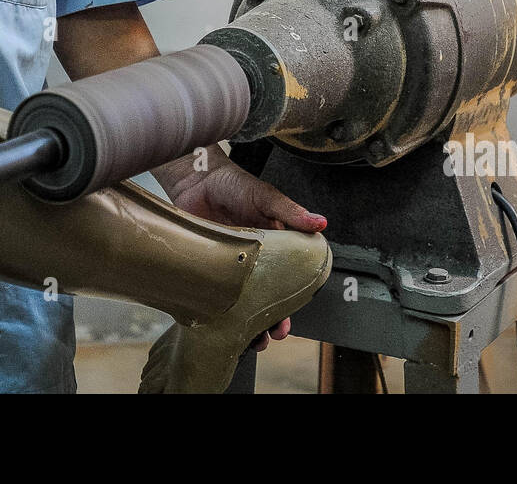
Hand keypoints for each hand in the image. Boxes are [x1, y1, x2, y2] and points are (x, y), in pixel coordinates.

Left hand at [161, 149, 327, 350]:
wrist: (195, 179)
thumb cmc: (234, 185)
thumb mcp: (265, 197)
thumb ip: (290, 212)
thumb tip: (321, 222)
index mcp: (274, 246)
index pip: (288, 279)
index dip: (292, 299)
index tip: (292, 315)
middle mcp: (253, 261)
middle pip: (266, 297)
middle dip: (273, 319)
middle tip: (275, 333)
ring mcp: (230, 268)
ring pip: (242, 304)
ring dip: (249, 324)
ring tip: (255, 339)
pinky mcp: (207, 270)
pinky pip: (214, 297)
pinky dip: (218, 315)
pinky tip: (221, 325)